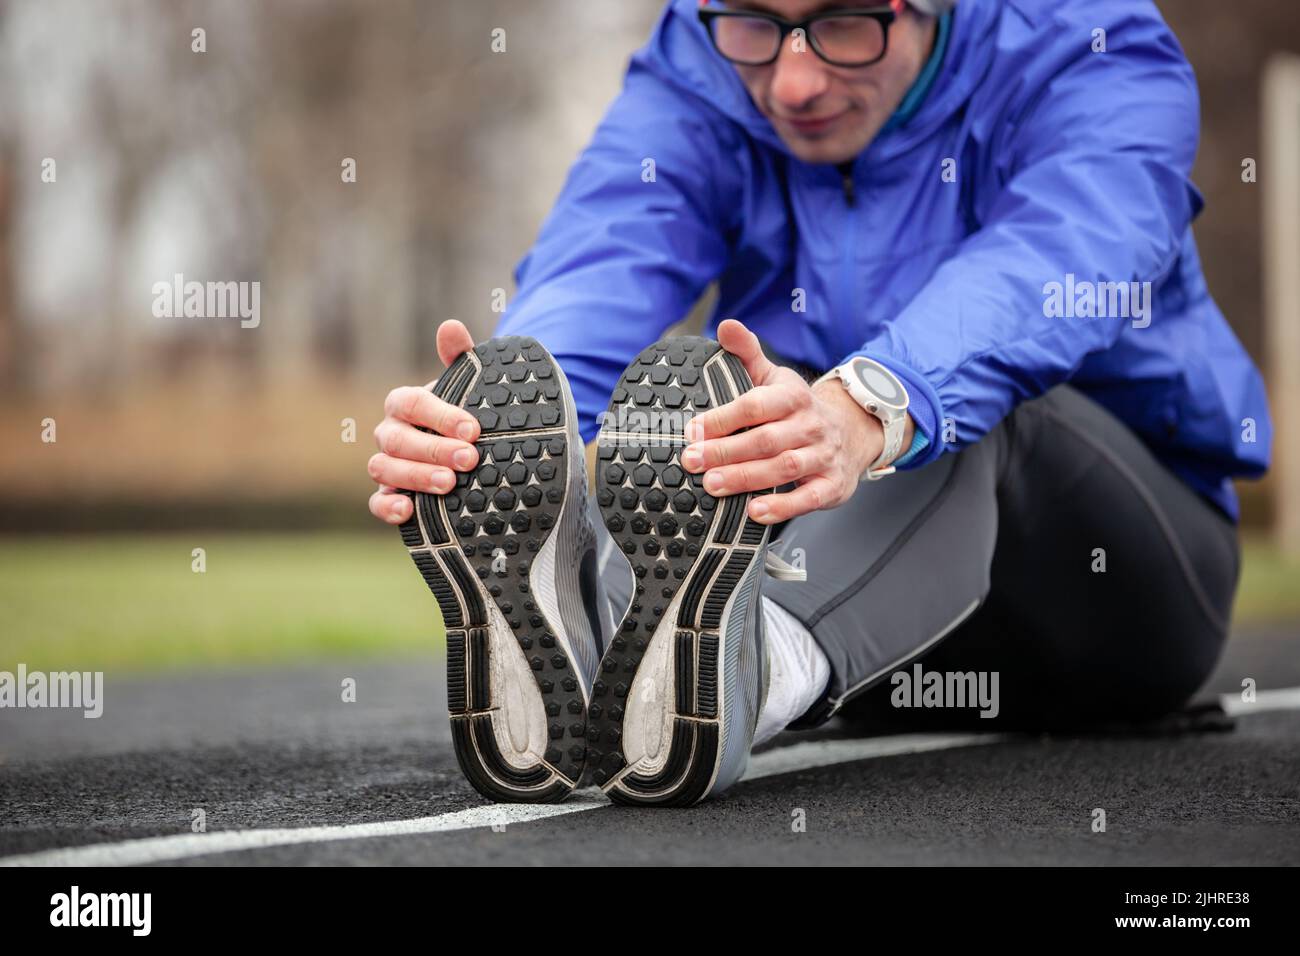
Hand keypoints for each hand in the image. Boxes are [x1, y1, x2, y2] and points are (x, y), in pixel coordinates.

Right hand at [367, 320, 481, 524]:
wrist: (466, 447)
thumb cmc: (464, 414)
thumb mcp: (468, 386)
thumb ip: (461, 357)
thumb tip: (451, 327)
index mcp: (405, 403)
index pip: (413, 403)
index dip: (441, 416)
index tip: (473, 429)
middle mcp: (391, 433)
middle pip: (399, 440)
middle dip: (434, 450)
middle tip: (469, 458)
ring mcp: (387, 464)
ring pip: (384, 469)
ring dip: (415, 477)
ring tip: (449, 484)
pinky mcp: (389, 496)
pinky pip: (377, 504)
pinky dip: (387, 508)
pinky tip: (408, 511)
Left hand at [680, 319, 908, 523]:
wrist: (851, 432)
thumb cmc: (797, 409)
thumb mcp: (774, 377)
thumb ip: (747, 353)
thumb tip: (725, 325)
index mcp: (792, 396)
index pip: (755, 405)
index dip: (723, 418)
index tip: (693, 429)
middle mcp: (810, 425)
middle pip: (765, 439)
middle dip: (725, 451)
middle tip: (692, 460)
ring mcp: (823, 456)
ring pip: (784, 467)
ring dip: (746, 478)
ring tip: (713, 485)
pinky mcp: (831, 485)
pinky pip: (808, 497)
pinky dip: (783, 506)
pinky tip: (755, 511)